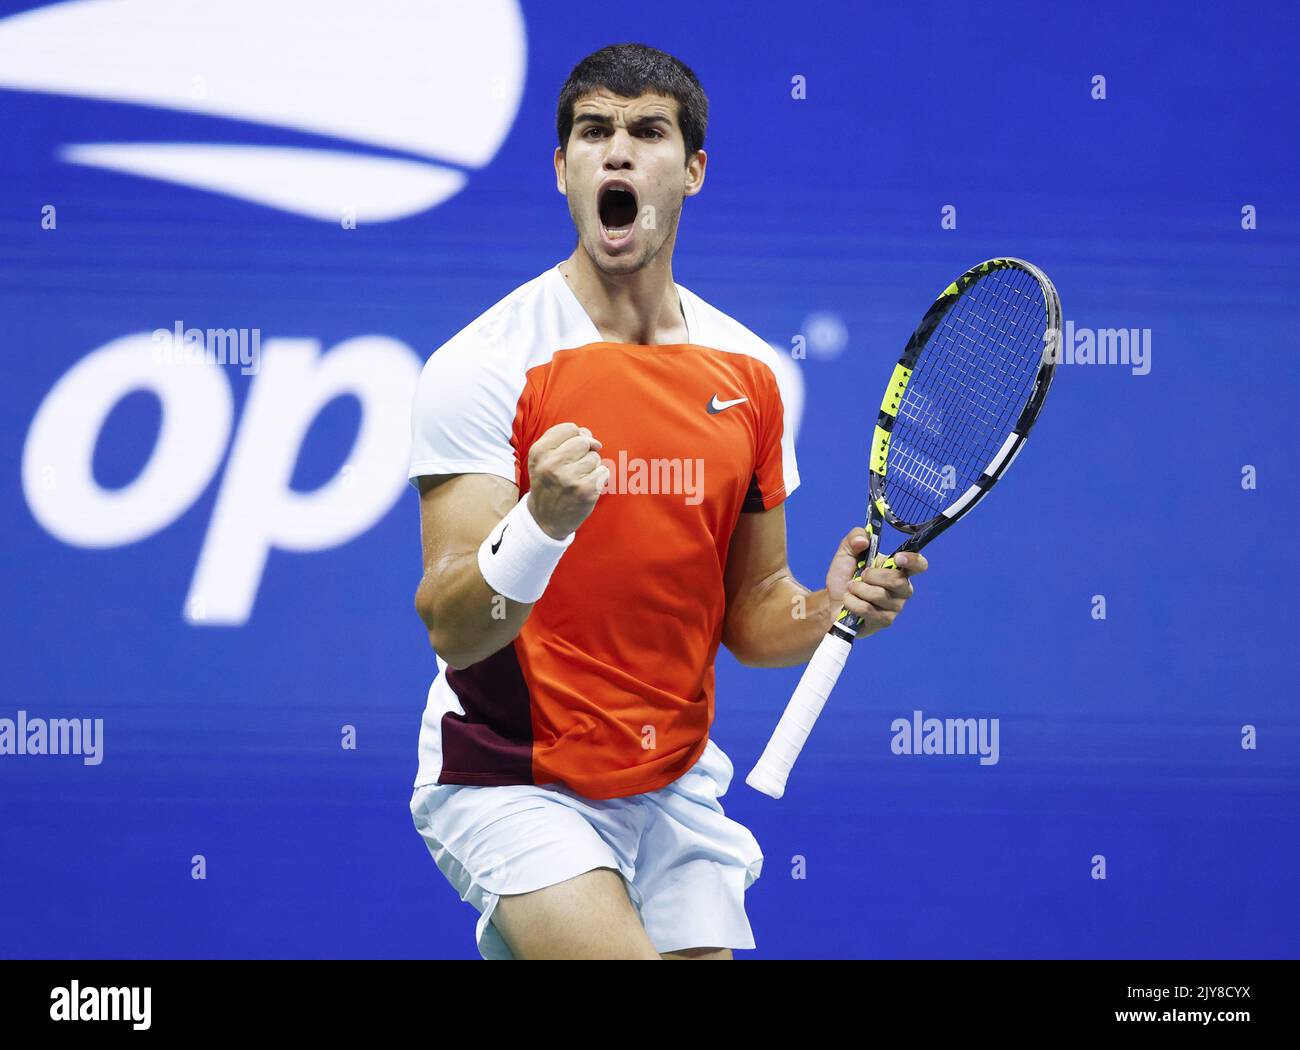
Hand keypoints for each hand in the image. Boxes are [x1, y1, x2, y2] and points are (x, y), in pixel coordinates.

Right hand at [526, 423, 607, 538]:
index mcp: (539, 452)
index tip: (572, 451)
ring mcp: (569, 478)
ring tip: (579, 479)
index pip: (570, 428)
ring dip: (592, 467)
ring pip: (595, 457)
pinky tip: (587, 487)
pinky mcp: (585, 491)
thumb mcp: (543, 459)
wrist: (544, 520)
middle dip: (585, 452)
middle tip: (576, 467)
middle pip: (584, 441)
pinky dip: (600, 478)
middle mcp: (552, 464)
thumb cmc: (548, 483)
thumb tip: (588, 435)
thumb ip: (563, 440)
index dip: (576, 437)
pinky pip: (604, 471)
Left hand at [825, 527, 927, 635]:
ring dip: (858, 589)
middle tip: (860, 575)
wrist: (831, 602)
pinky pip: (868, 610)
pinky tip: (848, 601)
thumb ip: (855, 538)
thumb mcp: (846, 552)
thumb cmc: (844, 577)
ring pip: (880, 595)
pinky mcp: (885, 621)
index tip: (898, 558)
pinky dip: (853, 602)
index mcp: (898, 568)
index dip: (913, 561)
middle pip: (898, 581)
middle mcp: (902, 588)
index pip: (919, 565)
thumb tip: (864, 540)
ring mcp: (895, 606)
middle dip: (872, 576)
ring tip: (851, 588)